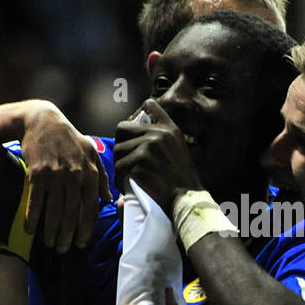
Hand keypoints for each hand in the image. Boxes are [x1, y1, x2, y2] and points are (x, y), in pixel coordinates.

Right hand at [20, 103, 111, 251]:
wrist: (43, 121)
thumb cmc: (70, 139)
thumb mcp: (91, 153)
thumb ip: (101, 178)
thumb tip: (109, 201)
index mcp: (90, 173)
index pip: (91, 208)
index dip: (86, 229)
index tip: (81, 244)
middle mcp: (74, 175)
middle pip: (71, 214)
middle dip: (67, 235)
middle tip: (63, 249)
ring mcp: (54, 174)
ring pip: (53, 211)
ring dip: (50, 231)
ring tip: (50, 243)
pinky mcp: (36, 173)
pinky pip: (35, 201)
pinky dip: (32, 218)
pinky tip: (31, 230)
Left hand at [113, 98, 203, 213]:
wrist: (186, 200)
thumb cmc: (181, 179)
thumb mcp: (178, 149)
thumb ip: (161, 137)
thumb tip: (137, 127)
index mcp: (170, 129)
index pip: (149, 105)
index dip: (136, 116)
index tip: (134, 133)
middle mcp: (159, 134)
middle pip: (122, 127)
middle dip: (120, 144)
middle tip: (125, 160)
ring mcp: (149, 147)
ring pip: (118, 150)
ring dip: (119, 165)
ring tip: (128, 176)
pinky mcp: (140, 162)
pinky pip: (119, 167)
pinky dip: (120, 179)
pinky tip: (127, 185)